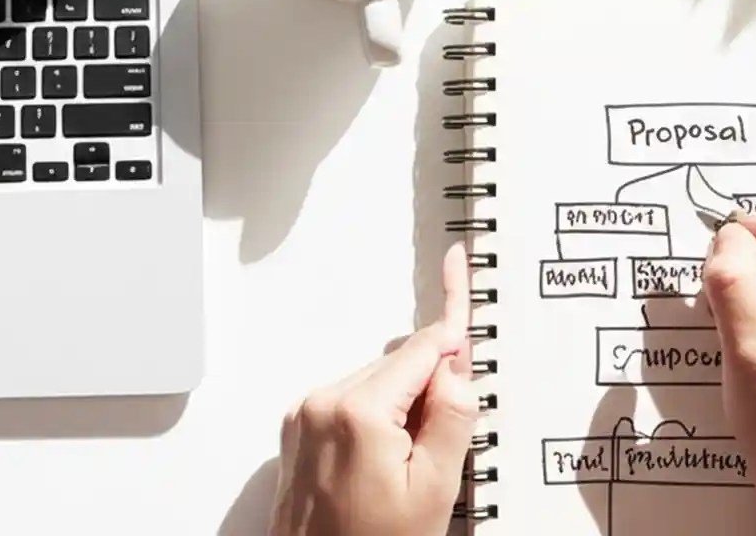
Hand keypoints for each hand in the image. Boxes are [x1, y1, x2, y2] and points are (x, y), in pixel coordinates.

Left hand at [269, 243, 477, 535]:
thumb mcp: (434, 489)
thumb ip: (451, 417)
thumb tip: (455, 366)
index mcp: (358, 411)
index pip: (422, 348)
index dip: (452, 322)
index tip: (459, 266)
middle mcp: (322, 402)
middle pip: (400, 365)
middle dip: (430, 390)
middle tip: (440, 447)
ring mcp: (303, 415)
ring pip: (377, 383)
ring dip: (403, 408)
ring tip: (405, 470)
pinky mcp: (296, 429)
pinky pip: (352, 401)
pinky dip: (378, 417)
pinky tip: (384, 463)